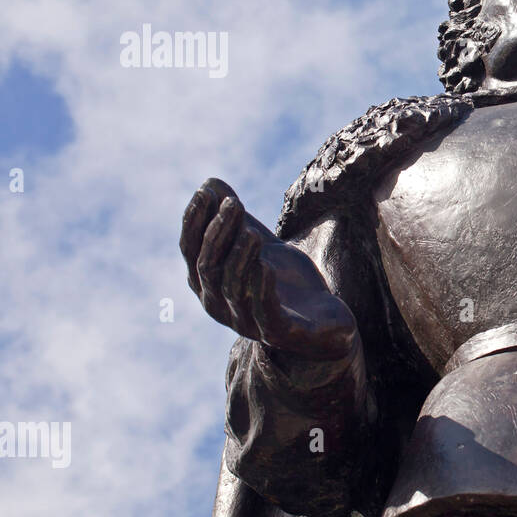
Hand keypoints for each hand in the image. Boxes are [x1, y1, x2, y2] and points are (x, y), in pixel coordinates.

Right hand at [179, 178, 358, 360]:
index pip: (191, 251)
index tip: (205, 193)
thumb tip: (209, 182)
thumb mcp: (261, 243)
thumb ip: (235, 219)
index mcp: (209, 284)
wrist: (325, 320)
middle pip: (208, 268)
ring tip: (252, 233)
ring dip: (240, 258)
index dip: (194, 222)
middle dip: (218, 234)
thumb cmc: (286, 281)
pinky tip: (265, 266)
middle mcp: (220, 306)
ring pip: (233, 289)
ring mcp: (247, 323)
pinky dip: (261, 288)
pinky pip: (264, 312)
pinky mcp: (279, 333)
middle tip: (234, 205)